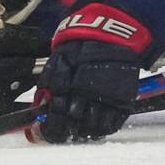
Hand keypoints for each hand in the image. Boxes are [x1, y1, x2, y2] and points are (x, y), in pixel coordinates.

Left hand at [35, 3, 150, 142]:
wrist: (113, 32)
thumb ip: (49, 84)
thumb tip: (40, 105)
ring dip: (84, 131)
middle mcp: (87, 98)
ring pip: (93, 130)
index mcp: (68, 89)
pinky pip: (113, 124)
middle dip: (65, 130)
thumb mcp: (58, 61)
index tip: (40, 130)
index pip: (54, 121)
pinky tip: (98, 125)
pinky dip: (104, 129)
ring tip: (80, 126)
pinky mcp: (124, 100)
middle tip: (63, 126)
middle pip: (73, 128)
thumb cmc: (83, 44)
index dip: (46, 130)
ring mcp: (107, 100)